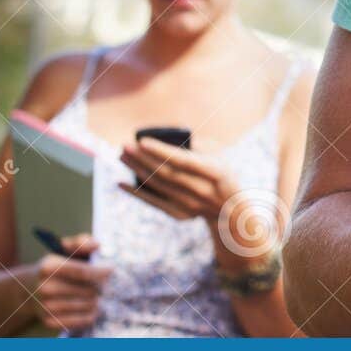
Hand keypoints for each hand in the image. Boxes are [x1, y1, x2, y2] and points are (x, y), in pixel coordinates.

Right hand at [24, 234, 110, 331]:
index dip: (102, 271)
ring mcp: (46, 307)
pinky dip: (92, 313)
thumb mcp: (64, 249)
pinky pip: (83, 320)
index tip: (112, 270)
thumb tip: (97, 245)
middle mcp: (45, 288)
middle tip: (106, 283)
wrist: (28, 291)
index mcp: (49, 267)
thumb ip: (82, 241)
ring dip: (98, 299)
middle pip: (88, 290)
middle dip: (102, 286)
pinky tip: (91, 306)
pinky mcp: (51, 321)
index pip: (82, 271)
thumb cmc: (55, 265)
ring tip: (98, 293)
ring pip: (88, 305)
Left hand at [117, 137, 274, 269]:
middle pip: (167, 174)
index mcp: (215, 172)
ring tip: (122, 156)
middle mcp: (202, 191)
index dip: (162, 151)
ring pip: (158, 186)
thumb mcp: (219, 156)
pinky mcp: (179, 215)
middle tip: (125, 146)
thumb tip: (170, 135)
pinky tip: (121, 182)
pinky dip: (136, 193)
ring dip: (137, 171)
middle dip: (143, 159)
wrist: (230, 209)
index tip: (143, 141)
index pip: (184, 161)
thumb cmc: (222, 174)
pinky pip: (153, 202)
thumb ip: (198, 144)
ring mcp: (190, 205)